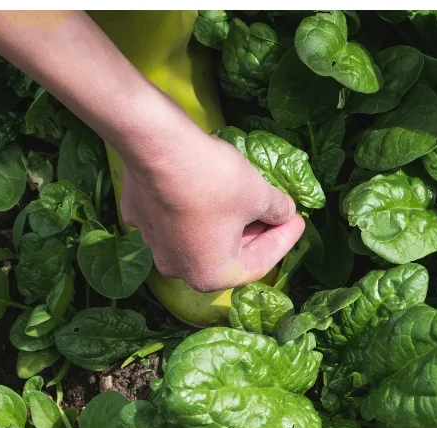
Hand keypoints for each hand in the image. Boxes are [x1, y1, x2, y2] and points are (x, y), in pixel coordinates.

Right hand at [119, 124, 304, 292]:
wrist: (158, 144)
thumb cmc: (214, 180)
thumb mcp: (259, 195)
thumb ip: (278, 210)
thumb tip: (284, 213)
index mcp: (210, 274)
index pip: (259, 263)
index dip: (284, 240)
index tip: (298, 222)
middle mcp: (177, 267)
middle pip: (228, 254)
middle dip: (256, 232)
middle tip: (278, 213)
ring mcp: (153, 242)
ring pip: (201, 236)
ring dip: (227, 221)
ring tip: (249, 201)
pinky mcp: (138, 214)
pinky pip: (176, 217)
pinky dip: (196, 208)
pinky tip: (210, 189)